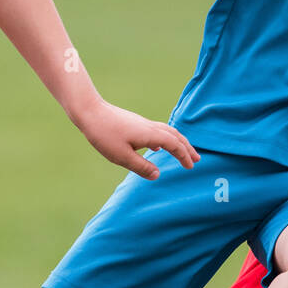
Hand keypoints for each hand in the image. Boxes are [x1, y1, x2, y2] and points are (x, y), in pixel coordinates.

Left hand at [71, 99, 199, 179]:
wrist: (90, 111)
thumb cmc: (104, 135)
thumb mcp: (121, 156)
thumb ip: (141, 167)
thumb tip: (158, 175)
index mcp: (150, 135)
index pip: (174, 145)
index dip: (184, 156)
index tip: (191, 167)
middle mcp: (149, 127)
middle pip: (175, 136)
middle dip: (187, 148)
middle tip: (197, 159)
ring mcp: (142, 123)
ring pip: (167, 131)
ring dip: (177, 142)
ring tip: (182, 151)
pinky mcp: (135, 123)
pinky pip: (156, 130)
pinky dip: (164, 138)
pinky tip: (157, 147)